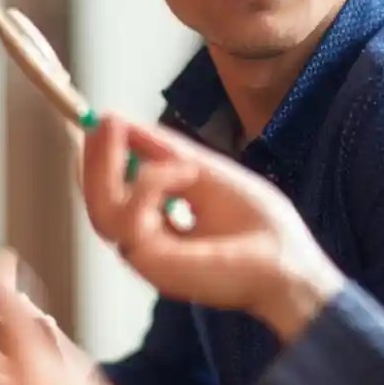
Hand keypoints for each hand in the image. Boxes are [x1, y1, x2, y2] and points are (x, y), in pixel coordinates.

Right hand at [81, 115, 345, 341]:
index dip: (102, 159)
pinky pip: (129, 217)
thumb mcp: (204, 171)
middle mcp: (147, 243)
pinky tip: (185, 170)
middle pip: (97, 202)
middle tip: (103, 121)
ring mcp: (147, 256)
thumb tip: (121, 121)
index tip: (104, 121)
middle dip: (96, 158)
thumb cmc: (258, 224)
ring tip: (127, 132)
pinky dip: (152, 183)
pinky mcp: (152, 263)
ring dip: (113, 164)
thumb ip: (163, 151)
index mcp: (159, 226)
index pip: (112, 194)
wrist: (287, 263)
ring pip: (102, 209)